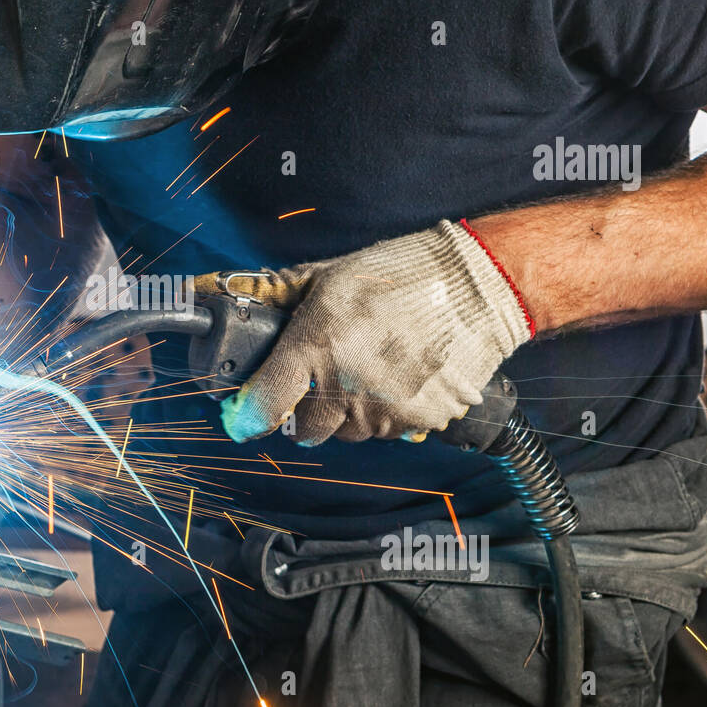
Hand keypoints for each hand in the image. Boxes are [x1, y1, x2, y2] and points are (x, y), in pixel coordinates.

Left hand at [194, 220, 531, 445]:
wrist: (477, 286)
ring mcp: (386, 409)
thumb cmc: (400, 273)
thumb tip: (228, 297)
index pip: (263, 405)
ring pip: (349, 433)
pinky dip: (387, 413)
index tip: (242, 418)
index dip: (247, 417)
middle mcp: (347, 386)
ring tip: (368, 371)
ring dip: (349, 413)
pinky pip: (389, 431)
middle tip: (320, 382)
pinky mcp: (421, 420)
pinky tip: (399, 377)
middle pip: (306, 431)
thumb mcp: (328, 275)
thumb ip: (279, 299)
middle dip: (305, 412)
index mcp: (315, 347)